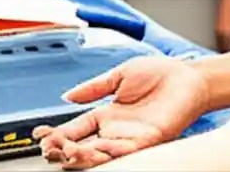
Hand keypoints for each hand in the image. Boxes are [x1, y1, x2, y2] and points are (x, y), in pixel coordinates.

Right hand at [32, 56, 209, 168]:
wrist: (189, 76)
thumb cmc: (159, 74)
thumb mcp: (120, 76)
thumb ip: (94, 87)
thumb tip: (67, 96)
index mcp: (106, 115)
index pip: (75, 129)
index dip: (57, 133)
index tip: (40, 135)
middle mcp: (115, 130)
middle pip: (83, 147)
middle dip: (64, 150)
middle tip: (49, 149)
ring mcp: (131, 138)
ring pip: (100, 154)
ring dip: (83, 155)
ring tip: (67, 153)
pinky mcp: (148, 140)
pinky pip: (127, 151)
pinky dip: (111, 151)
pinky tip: (98, 148)